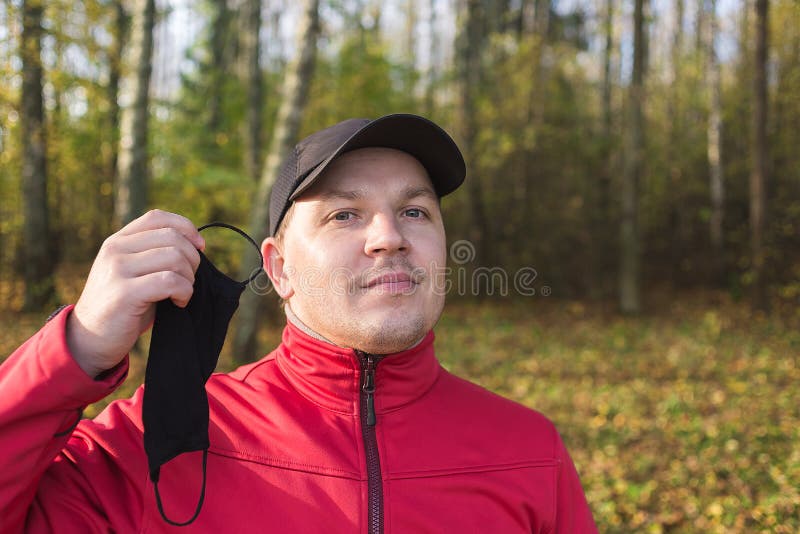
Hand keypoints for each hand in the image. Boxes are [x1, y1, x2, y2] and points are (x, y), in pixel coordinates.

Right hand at [66, 210, 205, 376]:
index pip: (158, 217)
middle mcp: (115, 250)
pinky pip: (170, 281)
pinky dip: (184, 292)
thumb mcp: (135, 273)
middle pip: (173, 238)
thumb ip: (156, 254)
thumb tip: (197, 245)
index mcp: (118, 241)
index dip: (186, 228)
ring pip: (175, 258)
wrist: (90, 339)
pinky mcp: (124, 292)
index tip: (200, 248)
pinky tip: (179, 303)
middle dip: (192, 260)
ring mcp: (117, 269)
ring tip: (181, 294)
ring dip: (189, 278)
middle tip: (188, 281)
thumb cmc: (124, 307)